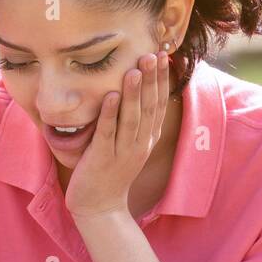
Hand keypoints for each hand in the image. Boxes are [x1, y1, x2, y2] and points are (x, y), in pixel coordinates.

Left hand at [64, 50, 169, 221]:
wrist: (99, 207)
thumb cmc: (110, 172)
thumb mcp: (128, 145)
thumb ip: (133, 121)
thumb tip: (134, 91)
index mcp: (147, 138)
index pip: (158, 103)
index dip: (161, 79)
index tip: (163, 55)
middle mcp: (140, 143)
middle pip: (149, 107)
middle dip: (151, 80)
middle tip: (153, 54)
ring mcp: (122, 151)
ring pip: (131, 118)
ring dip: (133, 93)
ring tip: (134, 69)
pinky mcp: (102, 158)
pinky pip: (107, 132)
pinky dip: (110, 113)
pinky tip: (110, 95)